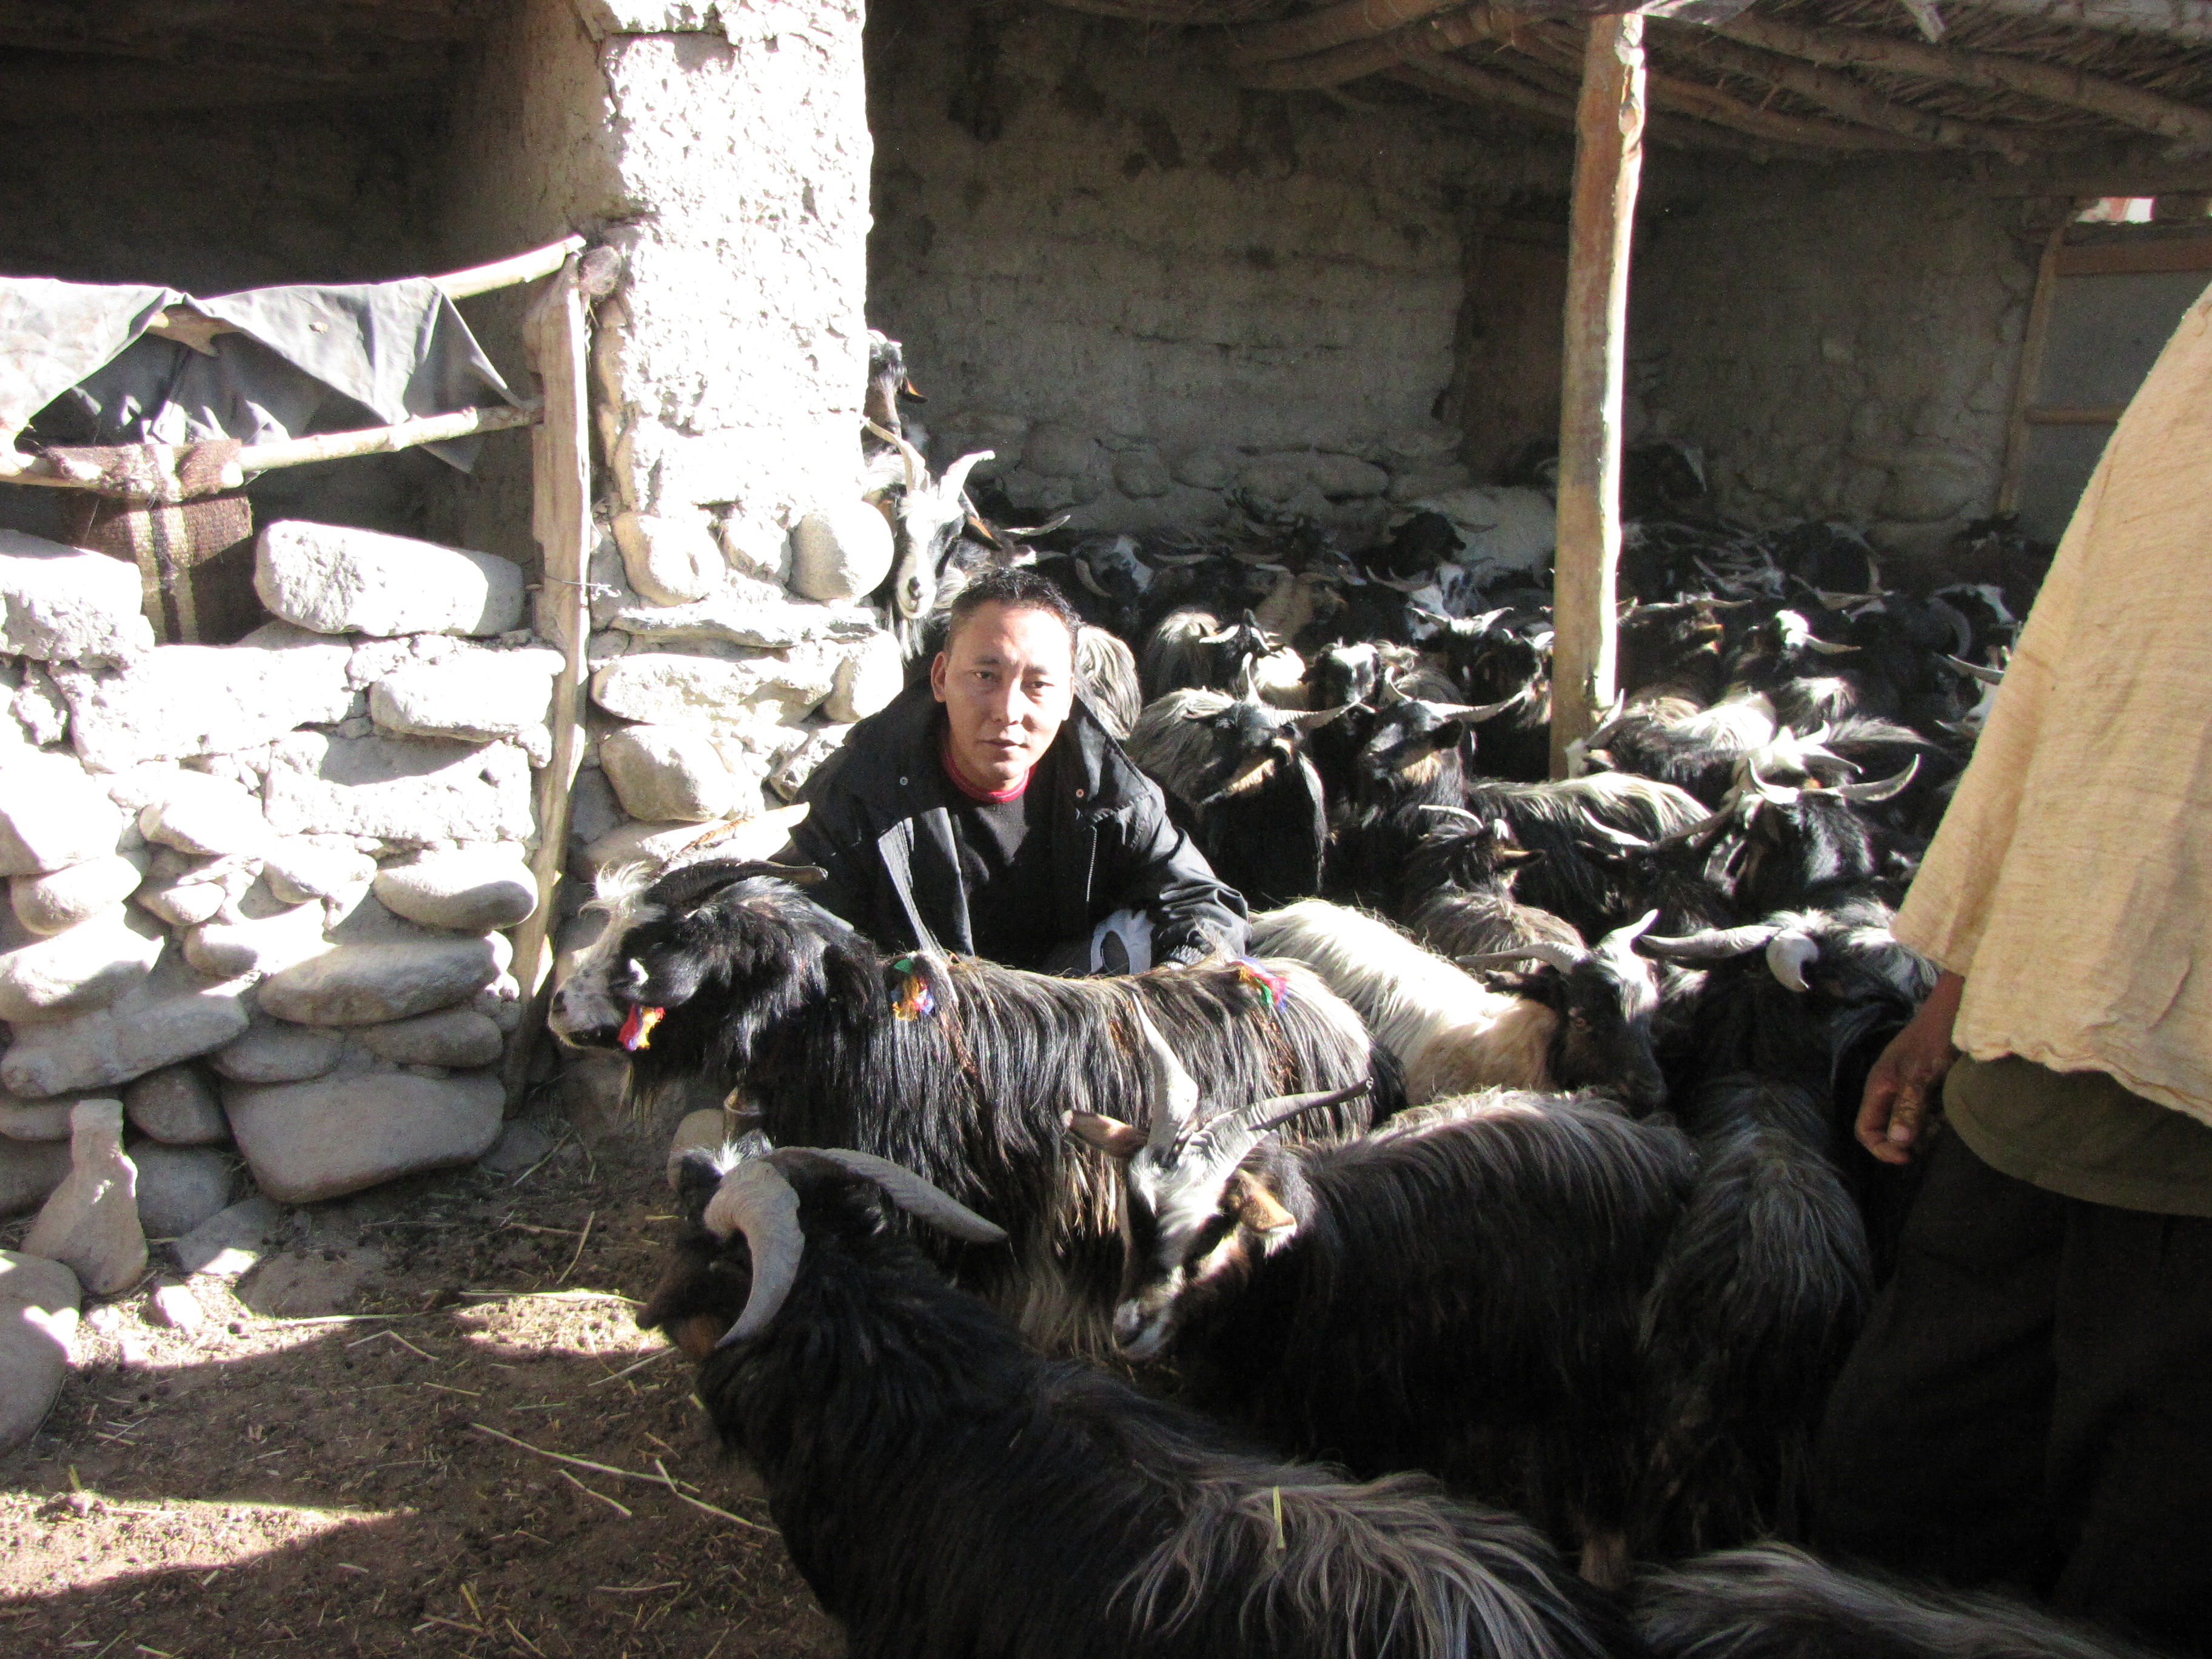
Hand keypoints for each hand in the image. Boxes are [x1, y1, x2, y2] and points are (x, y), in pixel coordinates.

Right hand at [1855, 971, 1963, 1164]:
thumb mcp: (1920, 1074)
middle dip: (1909, 1141)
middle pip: (1889, 1129)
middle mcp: (1890, 1090)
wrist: (1957, 1010)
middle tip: (1933, 1140)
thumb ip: (1908, 1107)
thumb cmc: (1934, 1037)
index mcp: (1879, 1087)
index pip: (1866, 1130)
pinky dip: (1939, 1117)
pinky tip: (1953, 1109)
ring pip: (1911, 1123)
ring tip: (1946, 1121)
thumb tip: (1899, 1142)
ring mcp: (1908, 1088)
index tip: (1908, 1156)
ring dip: (1928, 1129)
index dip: (1882, 1148)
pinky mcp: (1927, 1085)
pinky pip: (1928, 1112)